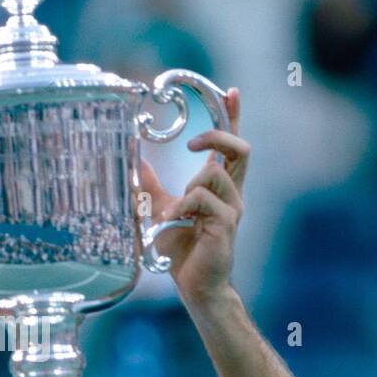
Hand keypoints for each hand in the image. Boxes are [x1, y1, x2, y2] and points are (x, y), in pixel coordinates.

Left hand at [137, 87, 248, 306]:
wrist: (194, 285)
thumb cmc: (181, 250)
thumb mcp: (160, 209)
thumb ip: (152, 186)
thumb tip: (135, 161)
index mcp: (220, 187)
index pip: (232, 145)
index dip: (233, 116)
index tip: (231, 91)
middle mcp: (232, 193)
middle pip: (241, 148)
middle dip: (218, 135)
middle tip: (192, 144)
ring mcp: (233, 208)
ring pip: (215, 173)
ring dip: (188, 185)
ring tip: (175, 212)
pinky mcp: (227, 224)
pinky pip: (202, 199)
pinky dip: (183, 206)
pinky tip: (174, 223)